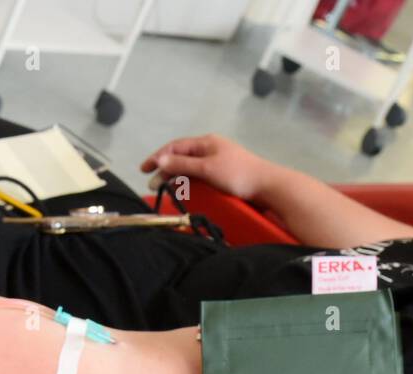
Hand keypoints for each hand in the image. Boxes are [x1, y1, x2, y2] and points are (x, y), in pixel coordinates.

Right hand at [140, 133, 285, 203]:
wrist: (268, 187)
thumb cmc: (238, 175)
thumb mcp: (207, 168)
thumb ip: (183, 164)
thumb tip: (161, 159)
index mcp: (206, 142)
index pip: (175, 147)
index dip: (158, 157)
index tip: (144, 169)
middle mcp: (210, 150)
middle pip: (181, 157)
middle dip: (165, 170)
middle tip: (153, 185)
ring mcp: (217, 163)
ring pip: (190, 168)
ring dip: (176, 177)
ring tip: (165, 190)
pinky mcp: (223, 176)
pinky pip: (200, 177)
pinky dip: (189, 183)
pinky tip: (184, 191)